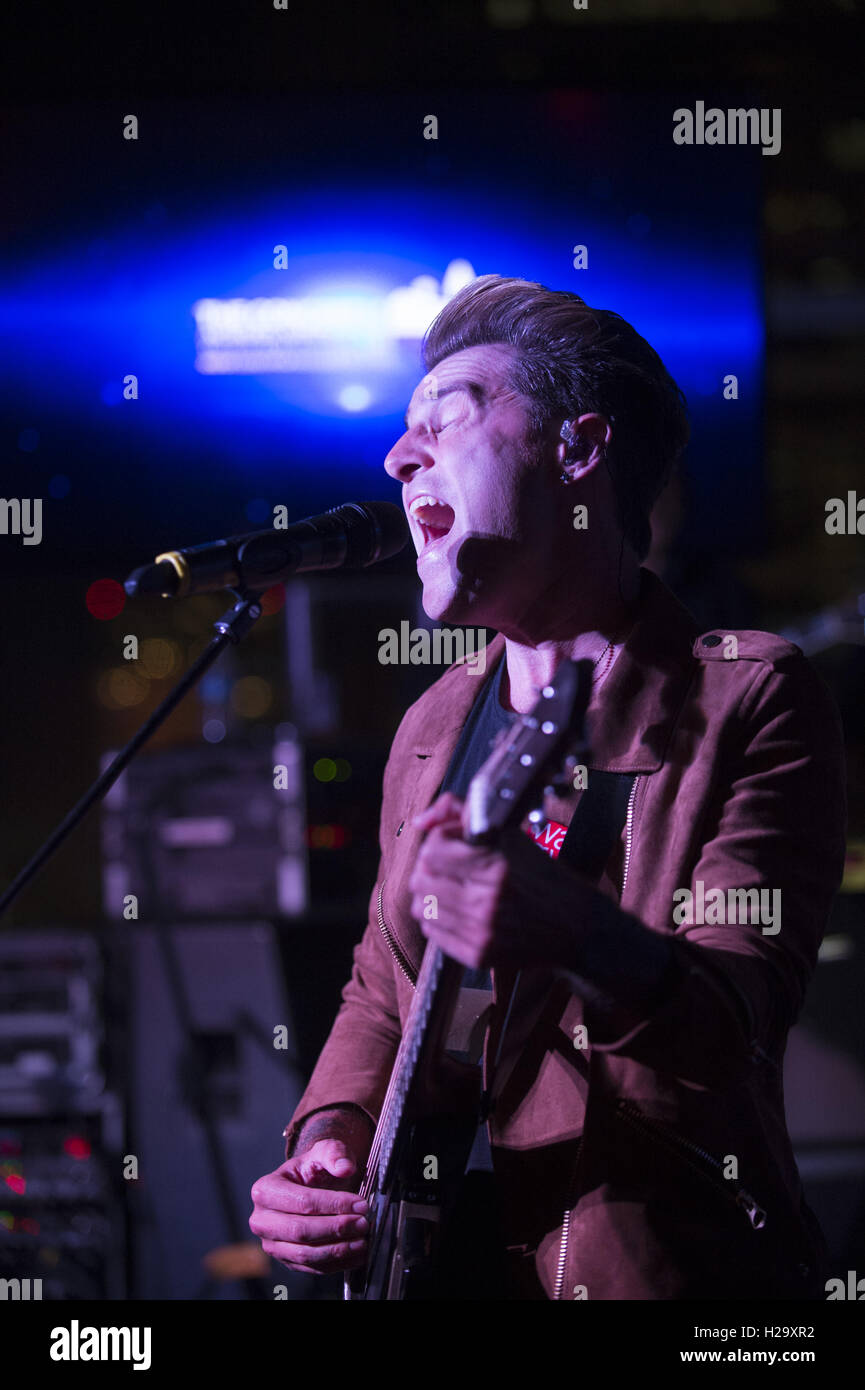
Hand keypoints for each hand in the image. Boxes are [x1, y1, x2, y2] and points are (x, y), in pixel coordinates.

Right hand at [249, 1140, 369, 1274]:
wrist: (309, 1188)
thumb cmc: (313, 1170)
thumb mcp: (323, 1151)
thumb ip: (335, 1154)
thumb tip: (345, 1168)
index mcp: (265, 1190)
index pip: (303, 1201)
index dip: (334, 1205)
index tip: (361, 1205)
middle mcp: (262, 1220)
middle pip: (301, 1231)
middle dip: (336, 1228)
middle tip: (363, 1223)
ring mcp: (272, 1244)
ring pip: (305, 1254)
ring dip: (338, 1250)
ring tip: (363, 1240)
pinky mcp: (286, 1261)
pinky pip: (311, 1268)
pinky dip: (337, 1264)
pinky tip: (357, 1254)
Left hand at [408, 791, 582, 971]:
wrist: (576, 927)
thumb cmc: (543, 877)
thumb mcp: (511, 836)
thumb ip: (462, 813)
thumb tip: (421, 820)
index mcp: (496, 866)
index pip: (433, 850)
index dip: (439, 841)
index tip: (453, 842)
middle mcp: (486, 900)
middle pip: (421, 879)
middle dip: (430, 867)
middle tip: (448, 866)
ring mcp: (480, 931)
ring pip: (421, 907)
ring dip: (432, 894)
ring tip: (453, 889)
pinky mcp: (477, 955)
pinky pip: (433, 932)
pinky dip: (439, 919)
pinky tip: (459, 910)